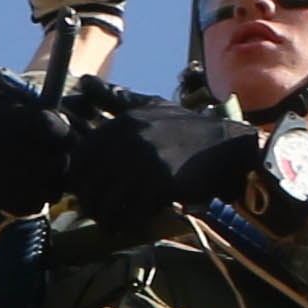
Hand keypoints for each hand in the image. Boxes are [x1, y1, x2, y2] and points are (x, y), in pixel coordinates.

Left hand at [59, 89, 251, 233]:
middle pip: (92, 182)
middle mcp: (132, 139)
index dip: (79, 181)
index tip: (88, 192)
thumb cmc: (186, 129)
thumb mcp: (151, 106)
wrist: (227, 147)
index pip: (81, 158)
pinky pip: (134, 210)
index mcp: (124, 123)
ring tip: (112, 224)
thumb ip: (116, 98)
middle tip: (98, 214)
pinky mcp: (164, 181)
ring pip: (110, 200)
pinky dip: (128, 222)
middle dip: (91, 203)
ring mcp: (148, 160)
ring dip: (107, 217)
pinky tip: (130, 226)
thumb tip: (86, 82)